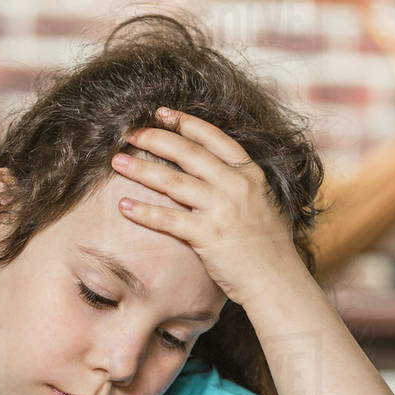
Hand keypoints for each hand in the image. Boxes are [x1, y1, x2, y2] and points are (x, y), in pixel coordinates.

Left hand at [111, 107, 302, 307]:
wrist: (277, 280)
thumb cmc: (270, 247)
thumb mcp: (265, 203)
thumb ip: (242, 184)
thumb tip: (219, 172)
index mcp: (250, 174)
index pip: (214, 138)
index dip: (186, 123)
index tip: (162, 113)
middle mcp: (236, 186)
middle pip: (188, 153)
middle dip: (155, 138)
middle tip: (130, 132)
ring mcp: (221, 209)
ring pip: (172, 181)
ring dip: (141, 169)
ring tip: (117, 161)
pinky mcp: (207, 235)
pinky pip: (168, 219)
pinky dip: (144, 211)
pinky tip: (124, 205)